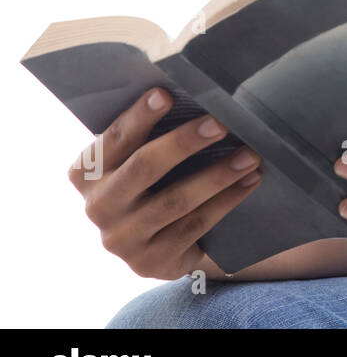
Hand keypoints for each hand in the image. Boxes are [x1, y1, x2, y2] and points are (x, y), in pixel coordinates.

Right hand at [69, 87, 262, 278]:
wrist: (160, 243)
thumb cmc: (155, 183)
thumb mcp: (140, 161)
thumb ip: (151, 135)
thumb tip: (193, 94)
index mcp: (87, 173)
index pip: (114, 138)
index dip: (139, 116)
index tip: (166, 94)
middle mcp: (97, 207)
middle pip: (143, 168)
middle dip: (183, 143)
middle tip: (220, 124)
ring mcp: (121, 239)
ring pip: (175, 200)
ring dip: (217, 175)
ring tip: (249, 156)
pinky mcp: (149, 262)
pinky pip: (194, 226)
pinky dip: (226, 201)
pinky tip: (248, 182)